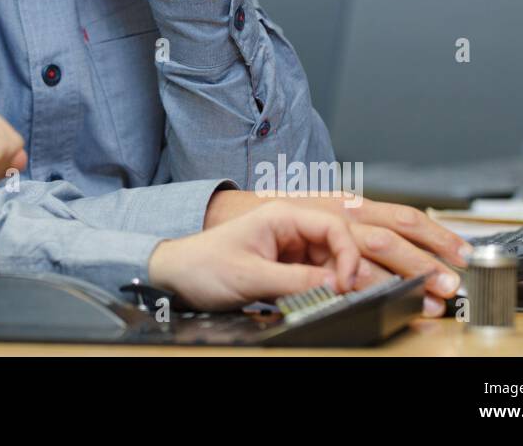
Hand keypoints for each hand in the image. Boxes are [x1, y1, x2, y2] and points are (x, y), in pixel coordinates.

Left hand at [148, 201, 359, 310]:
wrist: (175, 277)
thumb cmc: (202, 266)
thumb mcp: (249, 276)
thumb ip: (295, 282)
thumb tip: (336, 286)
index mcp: (282, 217)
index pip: (333, 228)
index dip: (348, 255)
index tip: (345, 284)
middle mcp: (290, 230)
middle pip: (337, 247)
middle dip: (346, 273)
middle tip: (345, 299)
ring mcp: (289, 250)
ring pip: (329, 266)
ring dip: (333, 286)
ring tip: (326, 304)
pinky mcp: (285, 269)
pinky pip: (314, 280)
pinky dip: (319, 293)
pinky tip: (314, 305)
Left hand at [204, 189, 471, 314]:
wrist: (179, 266)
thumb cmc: (206, 262)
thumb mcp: (246, 274)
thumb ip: (293, 280)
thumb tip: (336, 287)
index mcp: (288, 213)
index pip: (339, 229)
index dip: (353, 260)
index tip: (352, 286)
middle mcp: (307, 220)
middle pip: (370, 229)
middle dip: (411, 252)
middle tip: (445, 277)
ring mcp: (314, 238)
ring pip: (374, 244)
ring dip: (410, 261)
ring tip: (446, 276)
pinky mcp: (315, 256)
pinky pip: (359, 262)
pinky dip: (388, 273)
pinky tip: (415, 278)